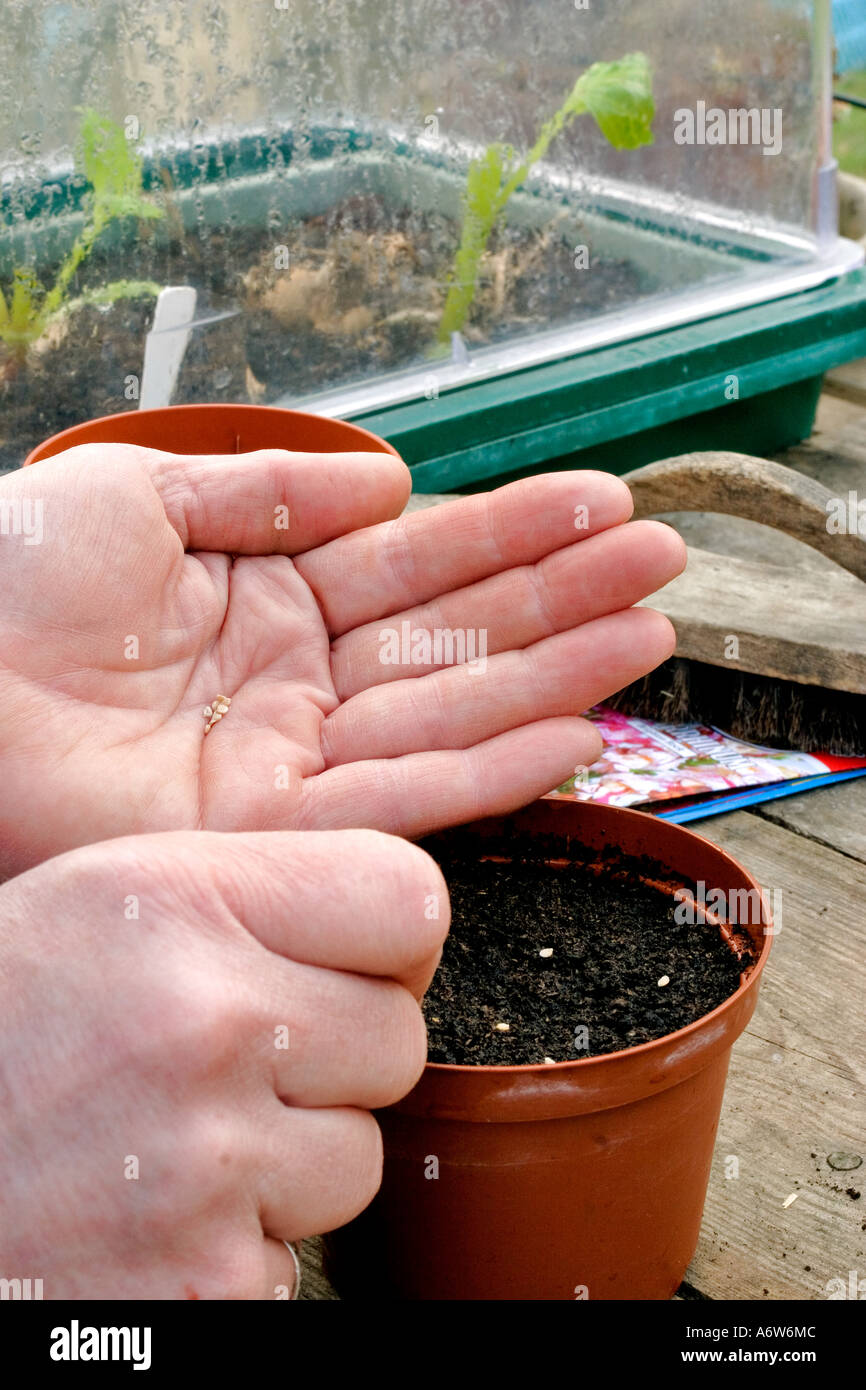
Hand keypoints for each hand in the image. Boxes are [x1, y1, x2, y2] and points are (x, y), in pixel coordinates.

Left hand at [0, 446, 683, 874]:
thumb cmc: (7, 580)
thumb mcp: (142, 495)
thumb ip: (272, 491)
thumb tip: (394, 482)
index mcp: (264, 595)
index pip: (415, 563)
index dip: (511, 533)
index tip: (602, 503)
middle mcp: (294, 680)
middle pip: (455, 636)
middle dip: (561, 597)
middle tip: (661, 563)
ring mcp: (291, 759)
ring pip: (453, 713)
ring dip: (556, 677)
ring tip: (650, 635)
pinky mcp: (276, 833)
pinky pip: (407, 797)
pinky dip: (496, 767)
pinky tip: (576, 732)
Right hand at [0, 827, 447, 1298]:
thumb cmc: (4, 1019)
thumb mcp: (109, 901)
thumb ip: (257, 896)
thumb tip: (402, 935)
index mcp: (183, 905)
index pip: (409, 902)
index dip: (387, 939)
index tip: (344, 961)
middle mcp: (203, 1027)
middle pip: (397, 1039)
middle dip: (332, 1057)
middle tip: (230, 1061)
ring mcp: (204, 1172)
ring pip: (356, 1160)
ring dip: (288, 1161)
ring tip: (172, 1140)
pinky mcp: (204, 1293)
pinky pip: (294, 1256)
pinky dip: (240, 1244)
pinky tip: (148, 1213)